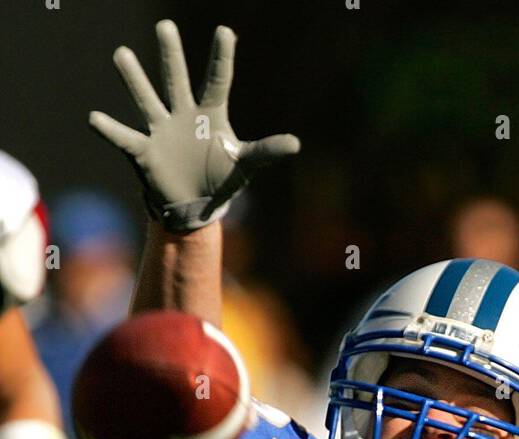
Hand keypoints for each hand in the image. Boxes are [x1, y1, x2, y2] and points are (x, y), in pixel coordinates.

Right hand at [89, 20, 299, 232]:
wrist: (196, 205)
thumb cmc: (221, 178)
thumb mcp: (246, 164)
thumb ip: (266, 151)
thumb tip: (296, 144)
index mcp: (210, 114)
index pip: (217, 80)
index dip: (221, 57)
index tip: (225, 31)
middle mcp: (183, 114)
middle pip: (176, 79)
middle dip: (171, 55)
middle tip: (165, 26)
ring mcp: (161, 129)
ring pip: (146, 98)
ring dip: (134, 79)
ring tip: (122, 55)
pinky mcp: (144, 150)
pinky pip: (124, 138)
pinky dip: (110, 130)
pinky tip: (95, 117)